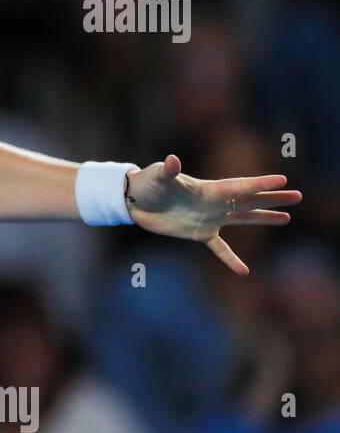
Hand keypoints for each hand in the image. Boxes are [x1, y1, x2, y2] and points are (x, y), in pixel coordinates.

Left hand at [124, 154, 301, 274]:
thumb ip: (168, 170)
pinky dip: (231, 259)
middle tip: (297, 196)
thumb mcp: (158, 176)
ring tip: (286, 218)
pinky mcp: (199, 233)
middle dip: (273, 198)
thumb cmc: (147, 183)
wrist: (134, 201)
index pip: (240, 186)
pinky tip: (244, 271)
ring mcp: (209, 218)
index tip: (282, 180)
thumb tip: (172, 161)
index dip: (260, 183)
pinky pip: (220, 248)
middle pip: (250, 200)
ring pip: (243, 219)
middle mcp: (214, 203)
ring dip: (263, 218)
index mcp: (209, 189)